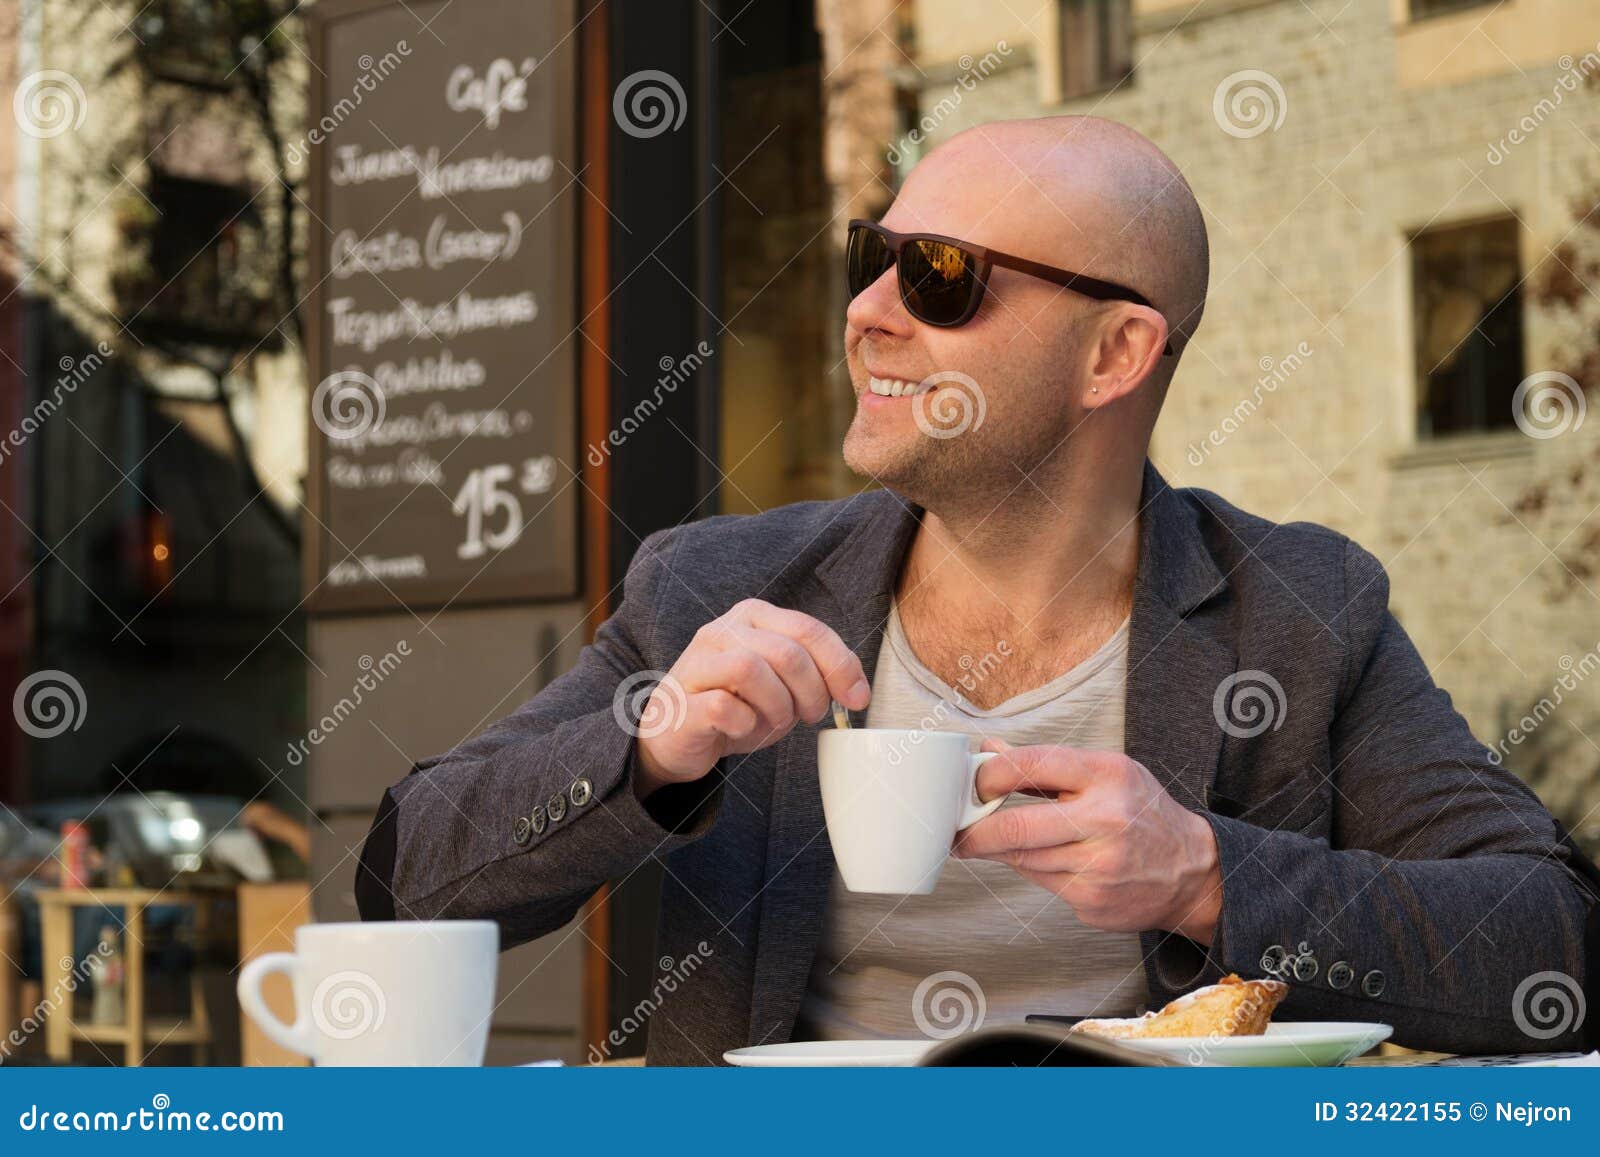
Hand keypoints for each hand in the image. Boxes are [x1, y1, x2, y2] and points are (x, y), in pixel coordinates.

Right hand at [633, 599, 870, 798]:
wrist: (675, 736)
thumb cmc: (735, 706)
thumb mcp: (782, 685)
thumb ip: (815, 674)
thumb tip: (857, 690)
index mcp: (754, 617)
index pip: (809, 630)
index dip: (841, 666)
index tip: (857, 699)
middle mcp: (723, 630)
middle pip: (787, 652)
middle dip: (812, 692)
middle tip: (809, 716)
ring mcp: (698, 662)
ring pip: (752, 669)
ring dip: (778, 707)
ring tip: (775, 722)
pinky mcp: (682, 700)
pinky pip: (725, 707)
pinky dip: (745, 725)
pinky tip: (742, 729)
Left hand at [952, 740, 1222, 943]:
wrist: (1192, 871)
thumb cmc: (1141, 812)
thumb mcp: (1104, 772)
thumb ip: (1045, 765)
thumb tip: (988, 751)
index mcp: (1107, 775)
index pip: (1032, 765)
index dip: (990, 775)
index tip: (973, 784)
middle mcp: (1105, 820)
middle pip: (1016, 827)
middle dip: (975, 832)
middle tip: (956, 832)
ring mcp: (1100, 866)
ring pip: (1023, 859)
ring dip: (1001, 851)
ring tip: (995, 841)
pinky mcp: (1093, 901)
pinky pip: (1042, 883)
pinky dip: (1033, 870)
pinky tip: (1046, 860)